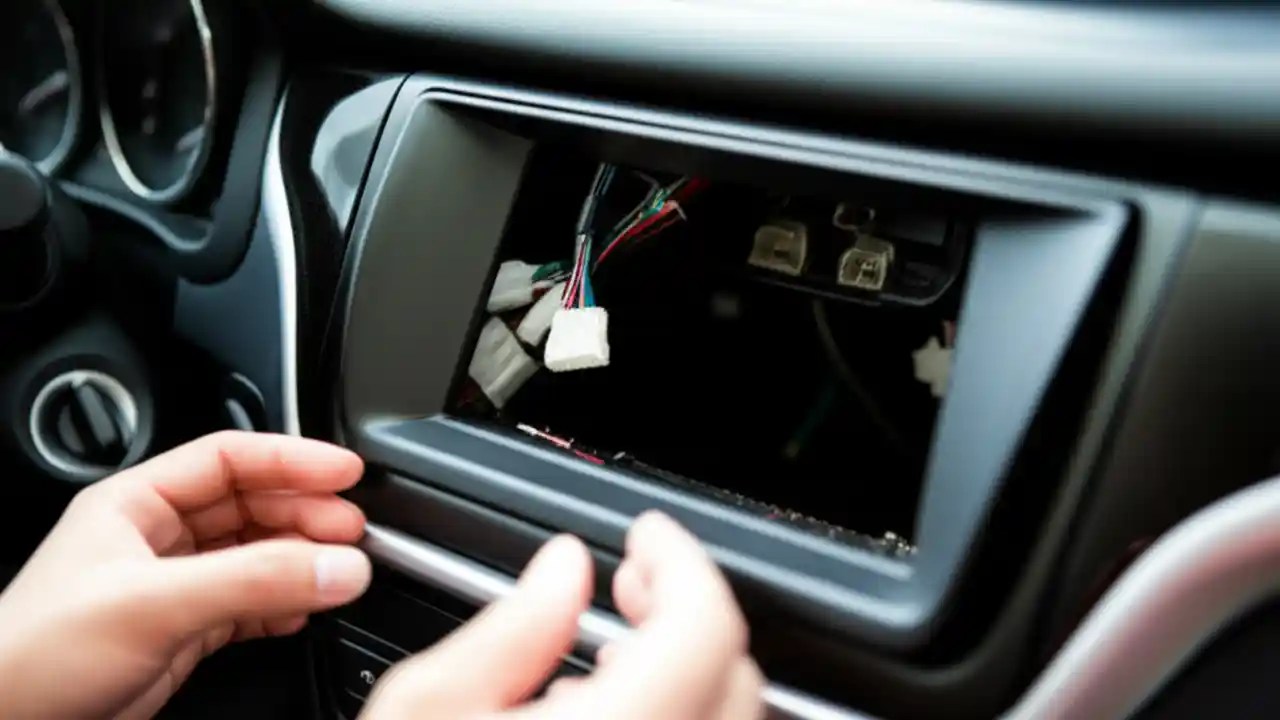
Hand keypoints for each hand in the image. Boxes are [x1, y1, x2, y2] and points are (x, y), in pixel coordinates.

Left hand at [0, 431, 371, 719]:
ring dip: (300, 562)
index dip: (292, 459)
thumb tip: (337, 565)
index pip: (229, 460)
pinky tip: (303, 611)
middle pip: (250, 506)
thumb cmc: (33, 658)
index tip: (346, 472)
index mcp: (136, 503)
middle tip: (352, 532)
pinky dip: (284, 606)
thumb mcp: (153, 604)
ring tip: (340, 571)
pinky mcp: (180, 633)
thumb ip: (253, 581)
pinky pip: (250, 605)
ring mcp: (170, 587)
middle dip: (305, 514)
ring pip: (254, 557)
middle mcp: (155, 539)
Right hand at [362, 511, 762, 718]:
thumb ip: (510, 628)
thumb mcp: (426, 711)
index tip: (648, 539)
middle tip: (631, 584)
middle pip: (734, 674)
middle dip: (687, 610)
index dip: (682, 561)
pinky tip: (623, 716)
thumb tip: (562, 569)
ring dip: (691, 669)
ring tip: (621, 650)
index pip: (705, 625)